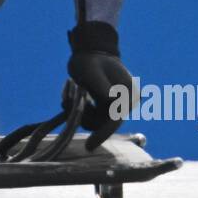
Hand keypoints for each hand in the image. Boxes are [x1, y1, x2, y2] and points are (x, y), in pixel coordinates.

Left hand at [66, 21, 133, 149]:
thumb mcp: (92, 71)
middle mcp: (122, 104)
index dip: (102, 134)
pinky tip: (69, 89)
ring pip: (92, 121)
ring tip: (69, 88)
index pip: (115, 120)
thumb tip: (111, 102)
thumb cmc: (91, 59)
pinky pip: (86, 115)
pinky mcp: (101, 106)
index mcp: (127, 96)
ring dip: (76, 110)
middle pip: (101, 124)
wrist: (89, 51)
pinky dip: (74, 106)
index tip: (89, 146)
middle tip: (69, 96)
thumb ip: (102, 86)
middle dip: (82, 115)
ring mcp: (112, 106)